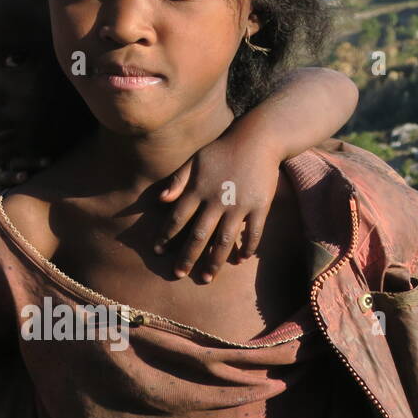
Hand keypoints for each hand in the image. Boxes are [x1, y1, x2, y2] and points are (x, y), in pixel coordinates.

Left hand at [153, 135, 277, 282]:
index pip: (177, 218)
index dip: (166, 235)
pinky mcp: (260, 207)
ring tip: (206, 277)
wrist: (257, 140)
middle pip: (199, 235)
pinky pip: (253, 232)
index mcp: (198, 190)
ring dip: (214, 261)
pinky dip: (247, 247)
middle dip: (187, 256)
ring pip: (224, 240)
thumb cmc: (221, 151)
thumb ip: (178, 181)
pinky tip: (240, 259)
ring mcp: (239, 205)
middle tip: (177, 274)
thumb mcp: (195, 161)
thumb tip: (161, 199)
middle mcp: (216, 201)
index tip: (157, 251)